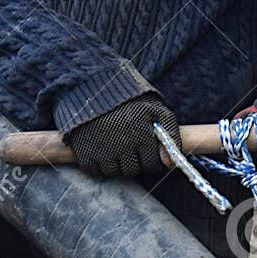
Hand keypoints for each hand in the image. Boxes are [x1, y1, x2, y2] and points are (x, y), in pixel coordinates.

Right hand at [65, 94, 180, 178]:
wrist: (94, 85)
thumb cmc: (130, 99)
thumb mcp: (157, 110)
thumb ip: (171, 134)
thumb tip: (169, 164)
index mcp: (142, 135)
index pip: (151, 165)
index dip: (151, 160)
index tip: (145, 152)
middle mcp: (123, 146)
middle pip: (132, 170)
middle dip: (133, 161)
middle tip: (128, 147)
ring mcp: (102, 151)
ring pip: (113, 172)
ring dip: (115, 163)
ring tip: (114, 146)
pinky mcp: (84, 153)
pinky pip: (94, 170)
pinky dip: (97, 164)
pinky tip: (99, 149)